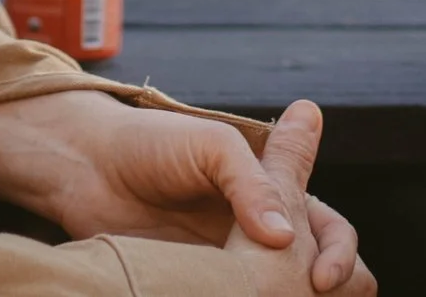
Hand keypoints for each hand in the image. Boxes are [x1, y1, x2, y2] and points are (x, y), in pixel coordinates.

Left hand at [0, 90, 367, 293]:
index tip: (321, 275)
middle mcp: (259, 230)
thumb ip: (252, 184)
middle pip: (320, 271)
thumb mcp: (211, 146)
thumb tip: (284, 237)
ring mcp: (230, 263)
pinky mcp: (198, 284)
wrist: (86, 167)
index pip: (330, 228)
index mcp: (274, 190)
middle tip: (314, 295)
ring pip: (279, 293)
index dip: (340, 252)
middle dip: (335, 287)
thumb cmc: (151, 143)